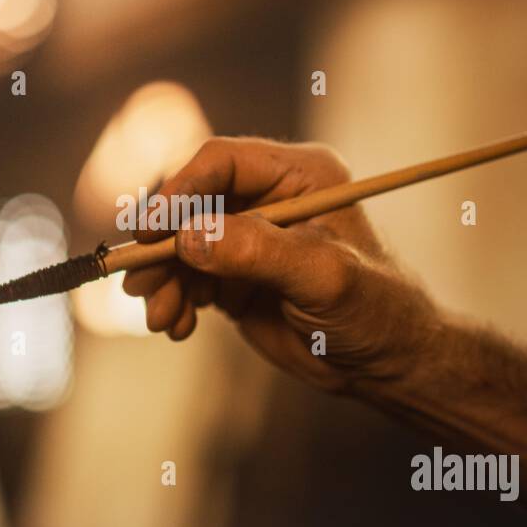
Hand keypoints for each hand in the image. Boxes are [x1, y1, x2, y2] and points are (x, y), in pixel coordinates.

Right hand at [122, 135, 526, 526]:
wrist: (387, 364)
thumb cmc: (376, 312)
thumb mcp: (324, 279)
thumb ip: (258, 252)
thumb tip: (189, 235)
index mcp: (299, 175)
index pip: (220, 161)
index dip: (179, 190)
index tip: (151, 230)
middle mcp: (267, 197)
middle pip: (189, 202)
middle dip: (160, 244)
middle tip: (139, 283)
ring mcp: (246, 237)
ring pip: (179, 244)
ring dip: (161, 280)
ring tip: (161, 318)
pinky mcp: (232, 275)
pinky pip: (185, 278)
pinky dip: (173, 301)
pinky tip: (176, 327)